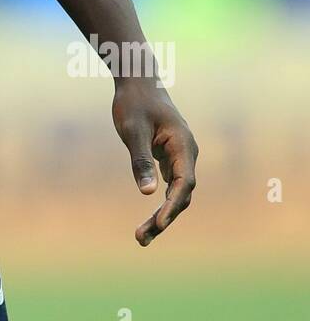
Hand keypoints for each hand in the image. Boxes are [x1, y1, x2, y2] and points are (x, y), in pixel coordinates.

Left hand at [112, 79, 197, 245]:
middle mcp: (187, 154)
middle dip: (164, 218)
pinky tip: (150, 221)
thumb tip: (147, 193)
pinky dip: (160, 203)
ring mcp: (180, 157)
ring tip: (142, 237)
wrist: (137, 81)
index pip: (184, 184)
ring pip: (176, 194)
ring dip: (163, 215)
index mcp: (184, 146)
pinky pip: (170, 187)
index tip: (159, 223)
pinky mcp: (169, 159)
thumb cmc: (134, 102)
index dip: (173, 206)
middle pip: (181, 195)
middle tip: (141, 239)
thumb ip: (140, 160)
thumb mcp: (133, 130)